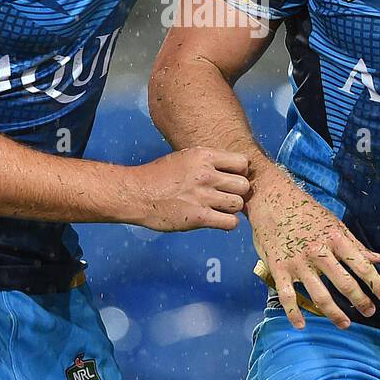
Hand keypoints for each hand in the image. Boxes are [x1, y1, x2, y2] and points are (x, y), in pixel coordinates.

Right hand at [131, 148, 250, 232]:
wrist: (136, 194)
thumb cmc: (159, 176)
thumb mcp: (185, 158)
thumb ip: (208, 162)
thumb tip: (231, 169)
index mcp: (203, 156)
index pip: (242, 162)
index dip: (240, 172)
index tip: (231, 179)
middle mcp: (206, 174)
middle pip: (243, 184)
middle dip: (237, 192)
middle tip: (226, 196)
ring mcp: (202, 196)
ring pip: (238, 204)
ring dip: (231, 208)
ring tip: (219, 208)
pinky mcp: (198, 217)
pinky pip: (230, 222)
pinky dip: (227, 223)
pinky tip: (216, 219)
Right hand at [248, 175, 379, 329]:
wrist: (270, 199)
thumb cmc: (304, 211)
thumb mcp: (333, 222)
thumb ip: (354, 244)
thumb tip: (377, 259)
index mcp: (334, 238)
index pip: (361, 265)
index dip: (376, 283)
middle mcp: (318, 251)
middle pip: (344, 283)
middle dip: (360, 301)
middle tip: (369, 312)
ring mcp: (297, 262)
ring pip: (319, 295)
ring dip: (334, 313)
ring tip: (345, 324)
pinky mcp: (278, 268)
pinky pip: (287, 296)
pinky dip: (294, 313)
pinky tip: (301, 325)